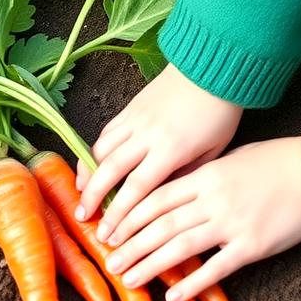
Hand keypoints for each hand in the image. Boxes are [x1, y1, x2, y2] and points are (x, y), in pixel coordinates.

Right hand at [75, 64, 242, 241]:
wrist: (211, 67)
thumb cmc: (220, 112)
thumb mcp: (214, 151)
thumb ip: (187, 176)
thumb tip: (164, 200)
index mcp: (170, 149)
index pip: (136, 189)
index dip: (118, 214)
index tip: (108, 233)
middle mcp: (146, 134)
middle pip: (110, 170)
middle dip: (93, 197)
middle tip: (83, 217)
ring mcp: (135, 119)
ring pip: (100, 149)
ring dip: (87, 173)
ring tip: (80, 193)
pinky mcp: (130, 107)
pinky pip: (106, 132)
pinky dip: (93, 150)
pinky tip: (91, 164)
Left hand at [102, 135, 300, 300]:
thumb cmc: (273, 162)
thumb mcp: (229, 159)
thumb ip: (200, 178)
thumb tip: (171, 192)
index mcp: (204, 177)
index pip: (155, 199)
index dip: (128, 217)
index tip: (108, 231)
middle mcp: (212, 200)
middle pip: (160, 225)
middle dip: (130, 245)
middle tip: (108, 262)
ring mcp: (231, 222)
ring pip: (180, 246)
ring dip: (150, 265)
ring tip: (128, 279)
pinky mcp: (252, 244)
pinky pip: (217, 267)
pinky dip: (193, 283)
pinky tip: (174, 297)